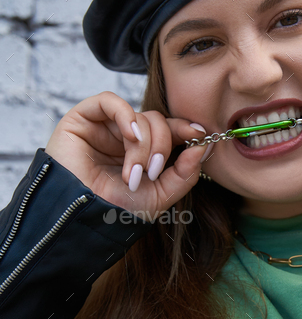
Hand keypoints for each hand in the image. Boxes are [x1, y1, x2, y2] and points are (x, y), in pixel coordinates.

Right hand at [44, 91, 209, 216]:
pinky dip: (126, 114)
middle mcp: (126, 136)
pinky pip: (110, 101)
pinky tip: (130, 135)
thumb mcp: (160, 195)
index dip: (185, 129)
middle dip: (162, 146)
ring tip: (134, 172)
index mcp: (144, 151)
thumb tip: (205, 145)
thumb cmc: (116, 209)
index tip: (200, 134)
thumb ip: (185, 173)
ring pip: (139, 116)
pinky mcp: (83, 118)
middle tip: (153, 171)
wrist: (81, 217)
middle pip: (158, 121)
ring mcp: (106, 126)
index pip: (170, 130)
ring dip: (143, 145)